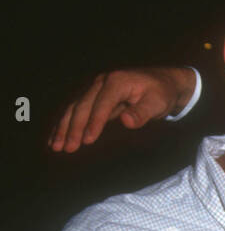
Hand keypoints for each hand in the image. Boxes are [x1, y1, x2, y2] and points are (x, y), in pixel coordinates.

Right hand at [49, 66, 194, 151]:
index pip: (102, 104)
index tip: (87, 141)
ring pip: (75, 108)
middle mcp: (102, 82)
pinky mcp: (95, 97)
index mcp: (117, 81)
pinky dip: (67, 125)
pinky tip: (57, 138)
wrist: (163, 82)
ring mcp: (96, 89)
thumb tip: (126, 121)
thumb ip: (142, 113)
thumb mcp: (157, 103)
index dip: (94, 123)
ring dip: (64, 127)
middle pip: (83, 106)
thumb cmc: (161, 94)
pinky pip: (77, 111)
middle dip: (73, 128)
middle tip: (67, 149)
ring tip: (55, 146)